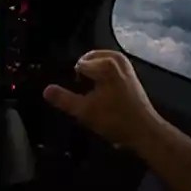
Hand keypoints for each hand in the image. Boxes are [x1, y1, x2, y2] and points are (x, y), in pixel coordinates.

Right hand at [43, 49, 164, 150]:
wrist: (145, 132)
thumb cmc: (114, 120)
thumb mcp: (84, 111)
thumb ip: (62, 99)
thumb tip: (45, 89)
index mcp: (105, 65)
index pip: (77, 66)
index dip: (75, 82)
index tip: (84, 97)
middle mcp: (116, 59)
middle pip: (87, 60)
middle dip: (83, 73)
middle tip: (87, 92)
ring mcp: (125, 65)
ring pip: (98, 62)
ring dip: (92, 73)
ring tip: (93, 90)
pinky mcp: (130, 73)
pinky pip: (108, 65)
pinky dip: (102, 73)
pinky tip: (104, 90)